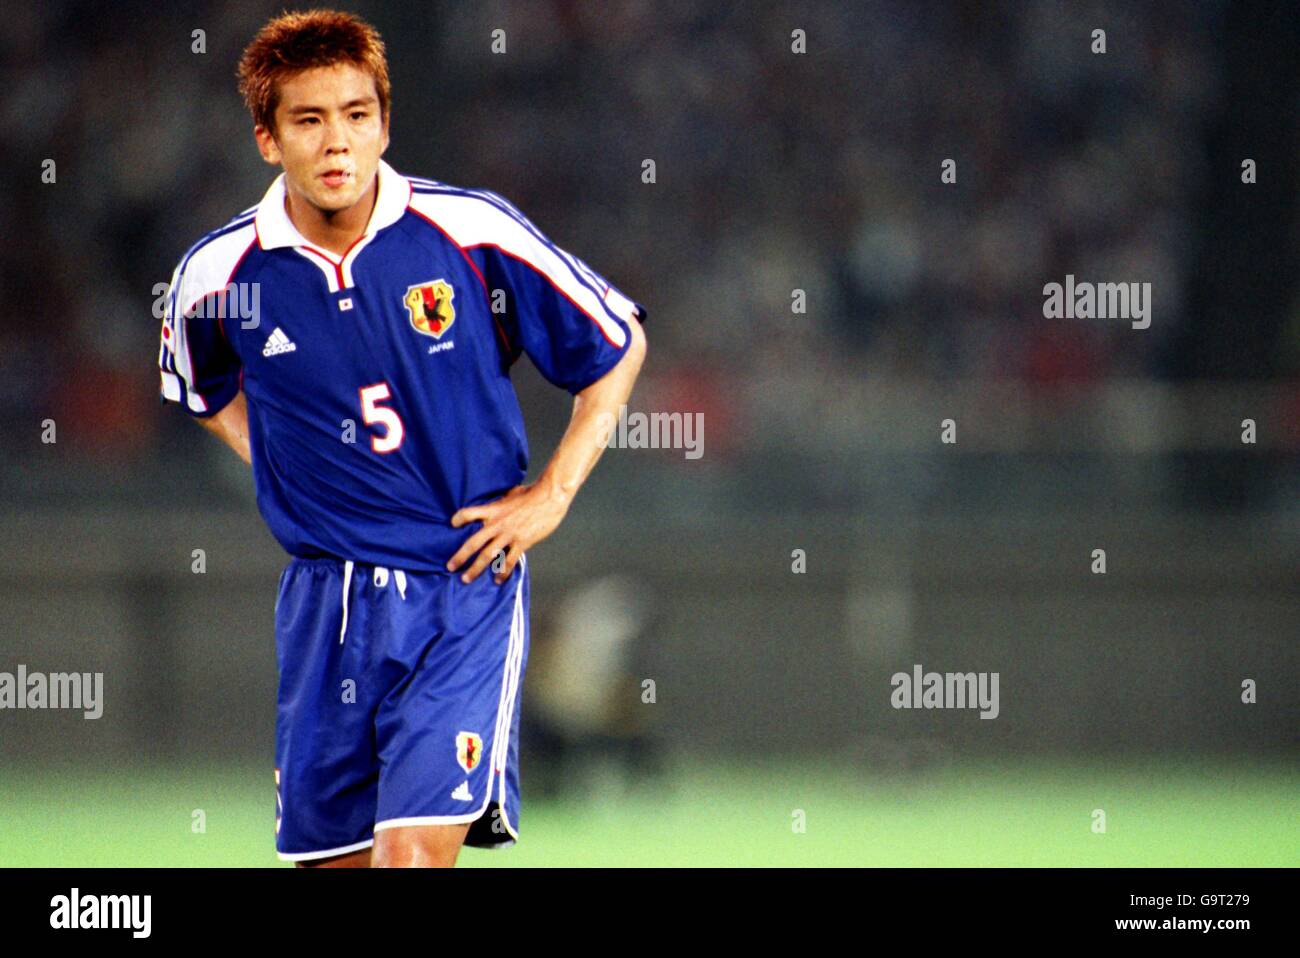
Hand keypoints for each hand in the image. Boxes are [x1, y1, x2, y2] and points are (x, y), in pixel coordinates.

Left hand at [447, 482, 568, 583]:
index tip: (453, 523)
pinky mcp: (521, 542)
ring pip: (487, 555)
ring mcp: (509, 534)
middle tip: (450, 567)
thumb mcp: (511, 493)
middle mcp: (497, 524)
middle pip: (473, 542)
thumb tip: (500, 501)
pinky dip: (502, 572)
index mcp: (493, 510)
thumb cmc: (532, 492)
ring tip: (466, 579)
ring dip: (475, 569)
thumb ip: (502, 501)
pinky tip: (497, 580)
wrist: (549, 497)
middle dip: (460, 556)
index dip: (459, 518)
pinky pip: (509, 561)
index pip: (469, 513)